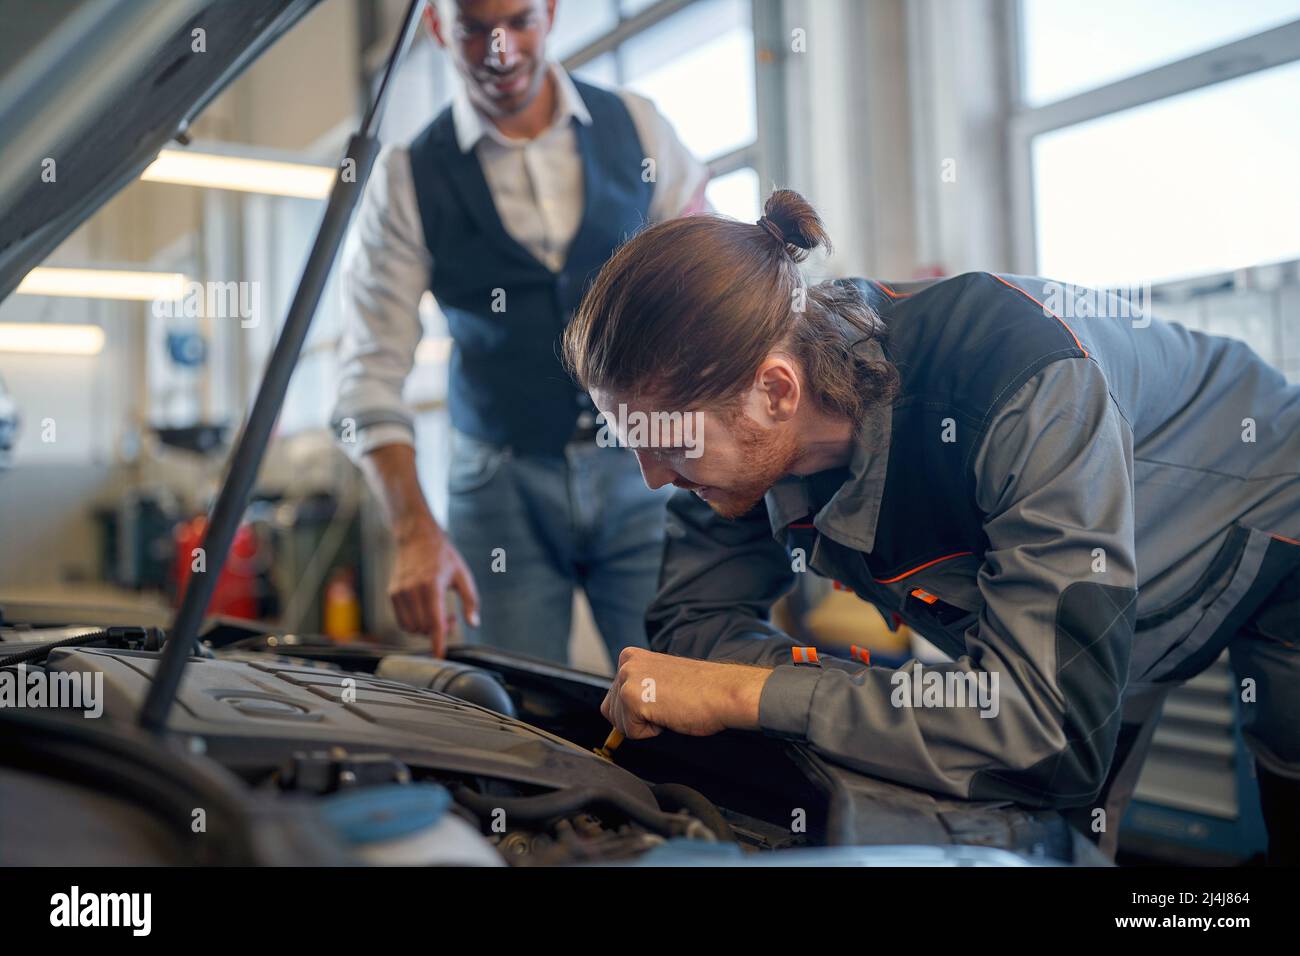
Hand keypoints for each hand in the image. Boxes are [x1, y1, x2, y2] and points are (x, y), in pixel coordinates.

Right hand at [388, 519, 479, 655]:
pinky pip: (402, 621)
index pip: (434, 620)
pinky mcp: (391, 594)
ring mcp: (398, 593)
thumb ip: (470, 600)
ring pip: (411, 627)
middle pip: (423, 628)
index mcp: (431, 585)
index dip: (438, 641)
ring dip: (425, 629)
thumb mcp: (462, 575)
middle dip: (438, 630)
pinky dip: (414, 623)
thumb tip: (474, 623)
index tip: (439, 655)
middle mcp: (412, 590)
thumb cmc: (442, 556)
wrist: (416, 537)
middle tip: (451, 618)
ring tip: (438, 614)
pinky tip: (425, 611)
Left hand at [600, 647, 772, 740]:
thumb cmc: (701, 690)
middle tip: (667, 706)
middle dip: (636, 719)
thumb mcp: (659, 680)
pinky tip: (669, 714)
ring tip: (669, 708)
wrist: (723, 692)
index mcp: (631, 657)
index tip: (662, 699)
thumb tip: (618, 714)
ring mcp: (628, 679)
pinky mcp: (633, 698)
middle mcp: (626, 664)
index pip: (614, 697)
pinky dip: (651, 732)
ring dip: (645, 725)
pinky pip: (632, 733)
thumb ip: (638, 687)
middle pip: (611, 712)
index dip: (638, 709)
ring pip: (620, 724)